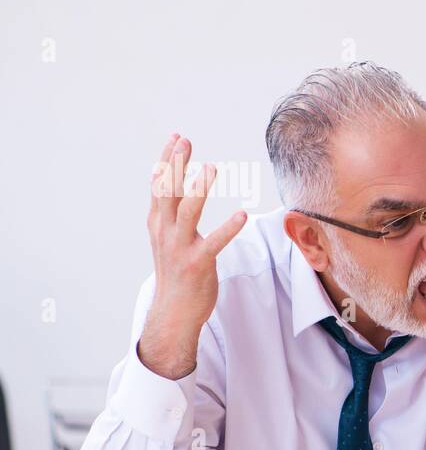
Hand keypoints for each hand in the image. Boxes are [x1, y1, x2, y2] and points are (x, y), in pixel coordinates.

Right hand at [137, 134, 246, 379]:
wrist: (173, 312)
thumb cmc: (176, 272)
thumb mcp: (168, 239)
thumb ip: (171, 214)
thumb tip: (174, 186)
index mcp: (158, 224)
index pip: (159, 185)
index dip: (166, 160)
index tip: (175, 137)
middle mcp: (165, 233)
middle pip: (168, 192)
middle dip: (175, 165)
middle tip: (184, 141)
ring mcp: (180, 248)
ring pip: (187, 213)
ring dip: (199, 189)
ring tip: (212, 168)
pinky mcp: (198, 263)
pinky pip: (215, 242)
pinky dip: (228, 228)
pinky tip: (242, 215)